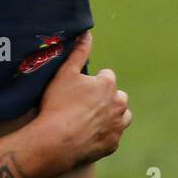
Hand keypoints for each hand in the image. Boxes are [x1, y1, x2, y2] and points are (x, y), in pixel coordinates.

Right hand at [37, 32, 131, 168]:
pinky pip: (114, 135)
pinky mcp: (114, 144)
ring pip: (122, 116)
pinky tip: (90, 135)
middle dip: (106, 98)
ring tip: (91, 119)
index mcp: (108, 84)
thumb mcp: (64, 74)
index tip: (81, 90)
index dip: (93, 82)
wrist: (56, 142)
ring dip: (112, 115)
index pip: (107, 77)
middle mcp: (119, 103)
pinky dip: (106, 134)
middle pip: (117, 96)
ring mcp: (118, 125)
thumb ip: (79, 52)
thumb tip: (87, 33)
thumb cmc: (58, 105)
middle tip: (85, 106)